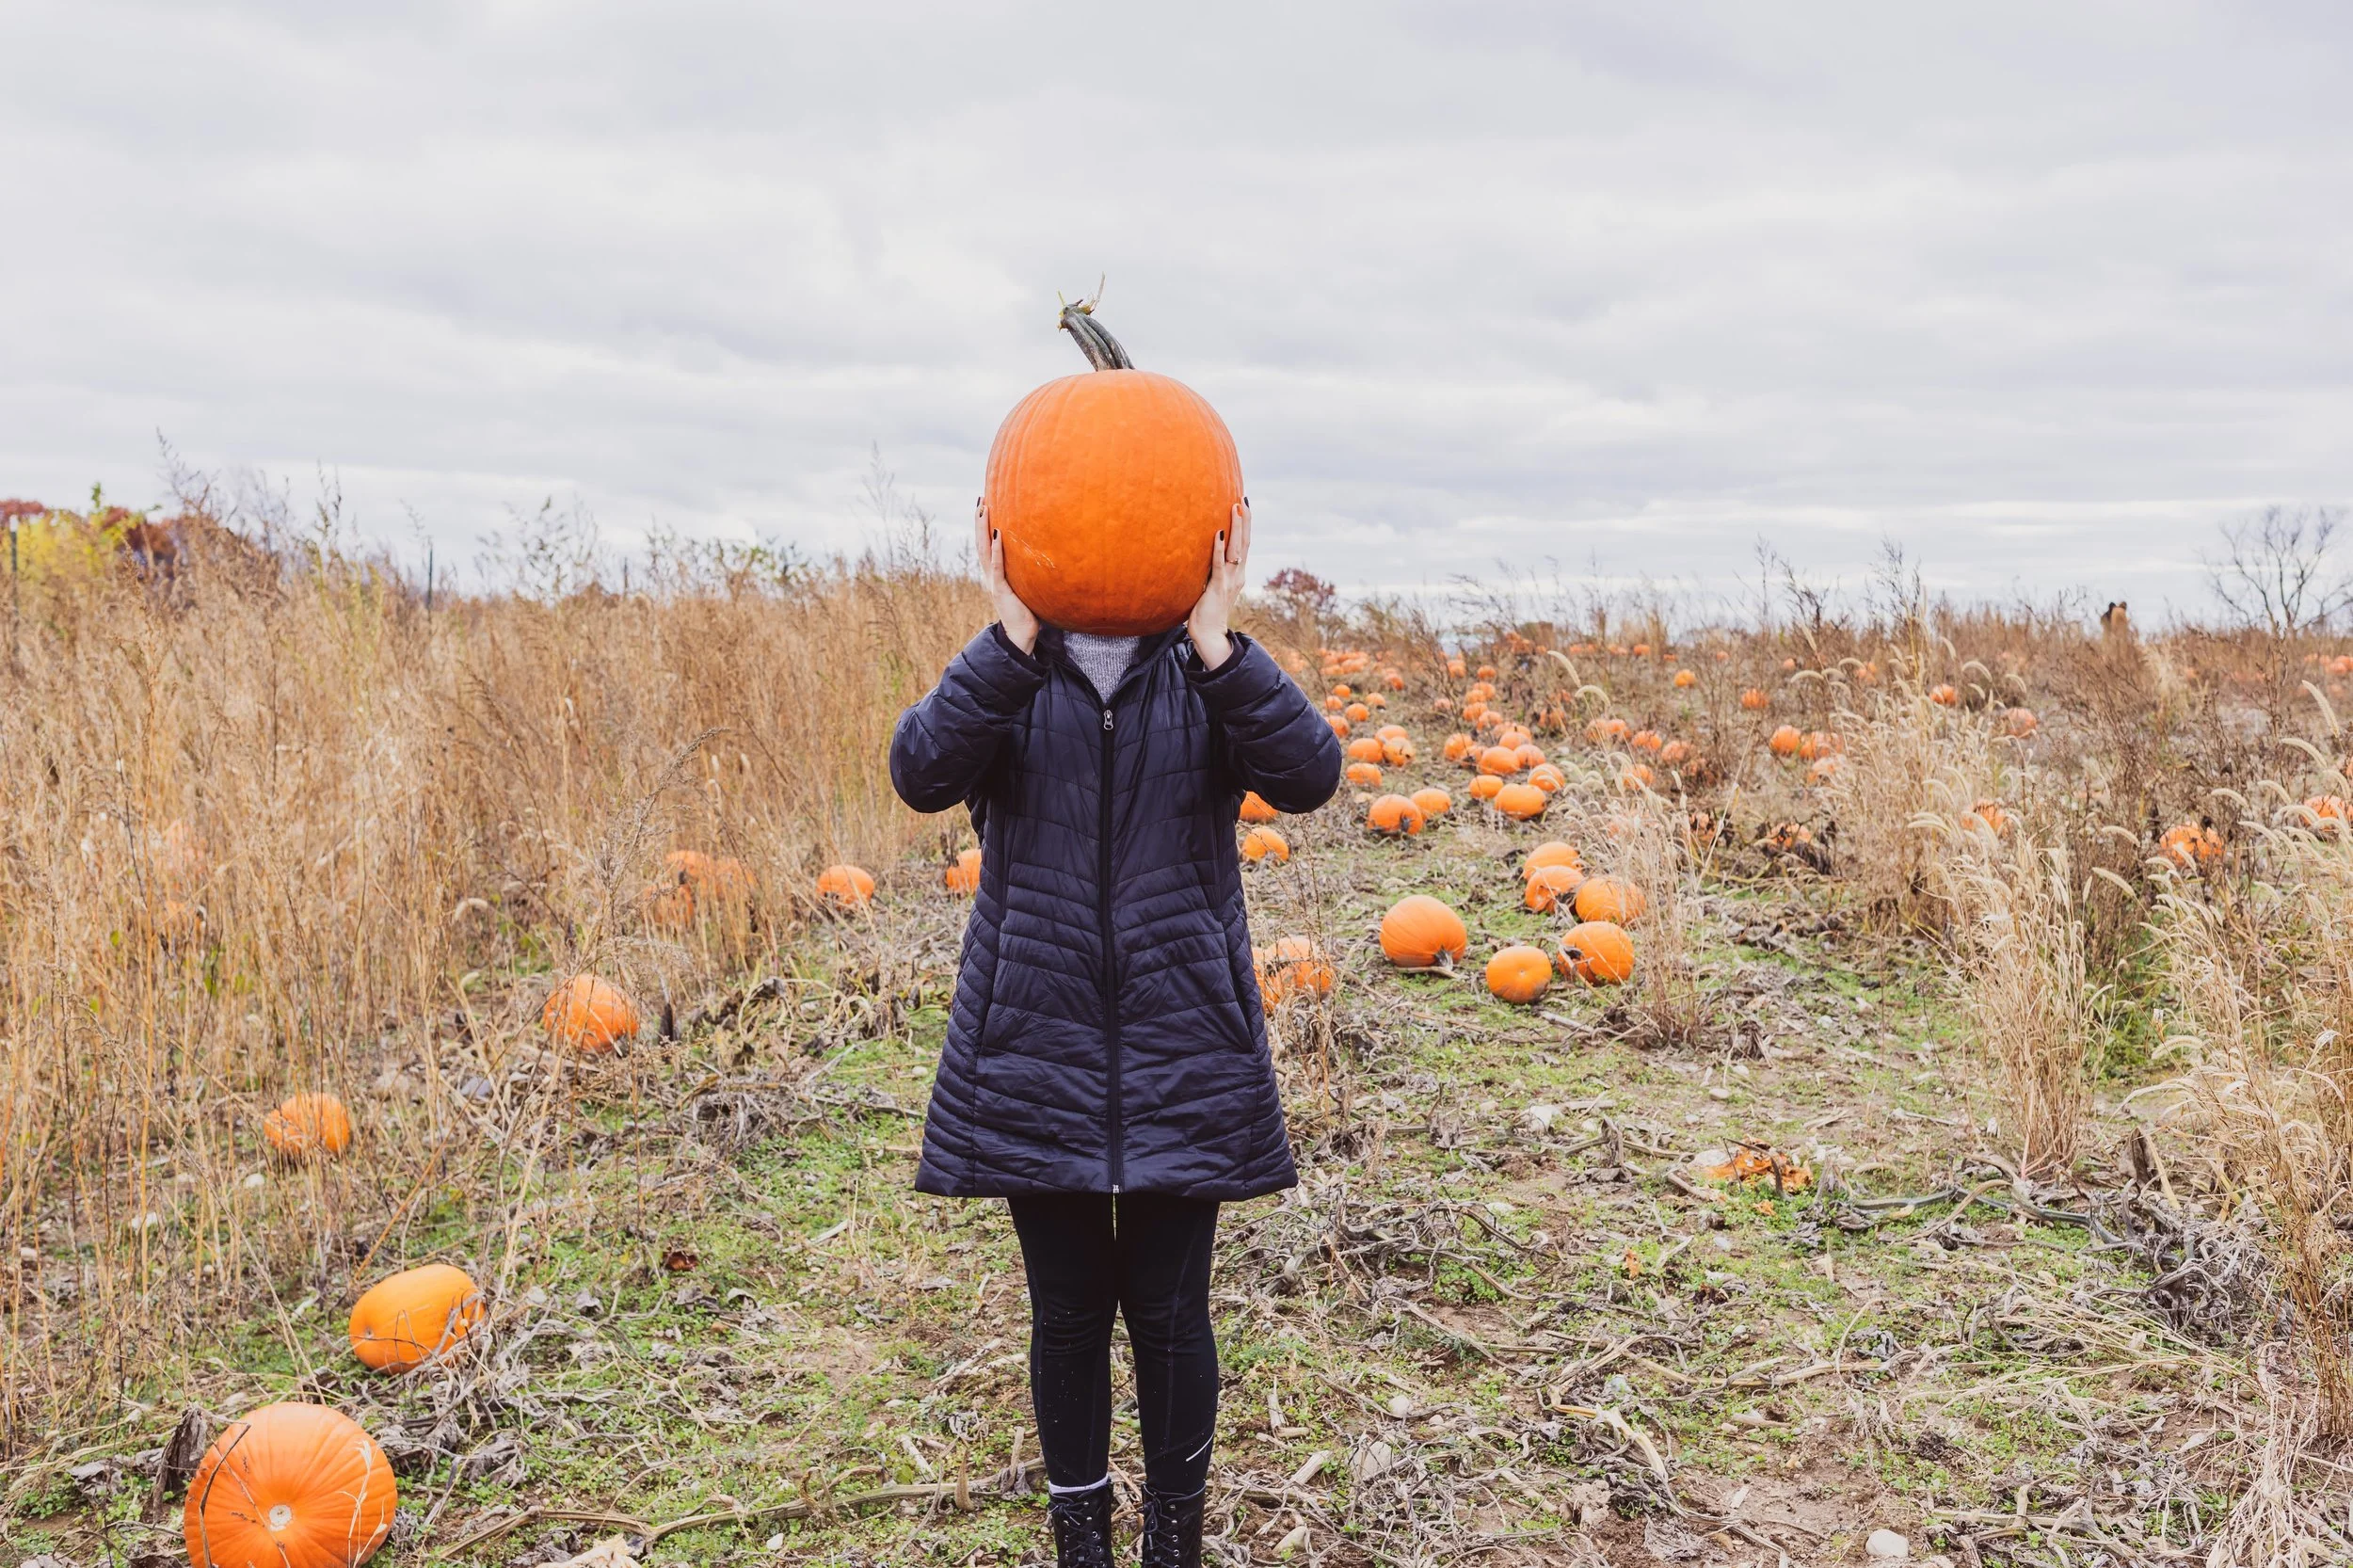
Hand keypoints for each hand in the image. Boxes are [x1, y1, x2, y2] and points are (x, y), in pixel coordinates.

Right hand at [975, 498, 1038, 653]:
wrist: (1022, 634)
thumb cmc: (1027, 610)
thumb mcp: (1027, 585)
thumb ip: (1029, 570)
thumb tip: (1045, 553)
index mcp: (994, 572)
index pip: (986, 543)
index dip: (983, 524)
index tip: (984, 504)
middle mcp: (990, 574)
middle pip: (981, 541)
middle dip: (980, 520)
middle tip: (980, 498)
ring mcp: (993, 581)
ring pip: (984, 550)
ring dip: (983, 528)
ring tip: (983, 509)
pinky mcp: (1000, 589)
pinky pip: (997, 566)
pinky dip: (996, 550)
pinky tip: (997, 535)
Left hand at [1188, 499, 1249, 669]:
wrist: (1209, 635)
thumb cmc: (1206, 612)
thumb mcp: (1210, 586)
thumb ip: (1210, 571)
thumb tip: (1199, 556)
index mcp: (1237, 574)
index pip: (1244, 545)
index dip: (1245, 526)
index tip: (1243, 505)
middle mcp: (1238, 575)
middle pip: (1245, 542)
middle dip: (1245, 520)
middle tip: (1243, 499)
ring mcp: (1230, 581)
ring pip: (1237, 549)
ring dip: (1237, 527)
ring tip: (1236, 507)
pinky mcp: (1217, 588)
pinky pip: (1219, 564)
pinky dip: (1218, 548)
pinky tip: (1218, 533)